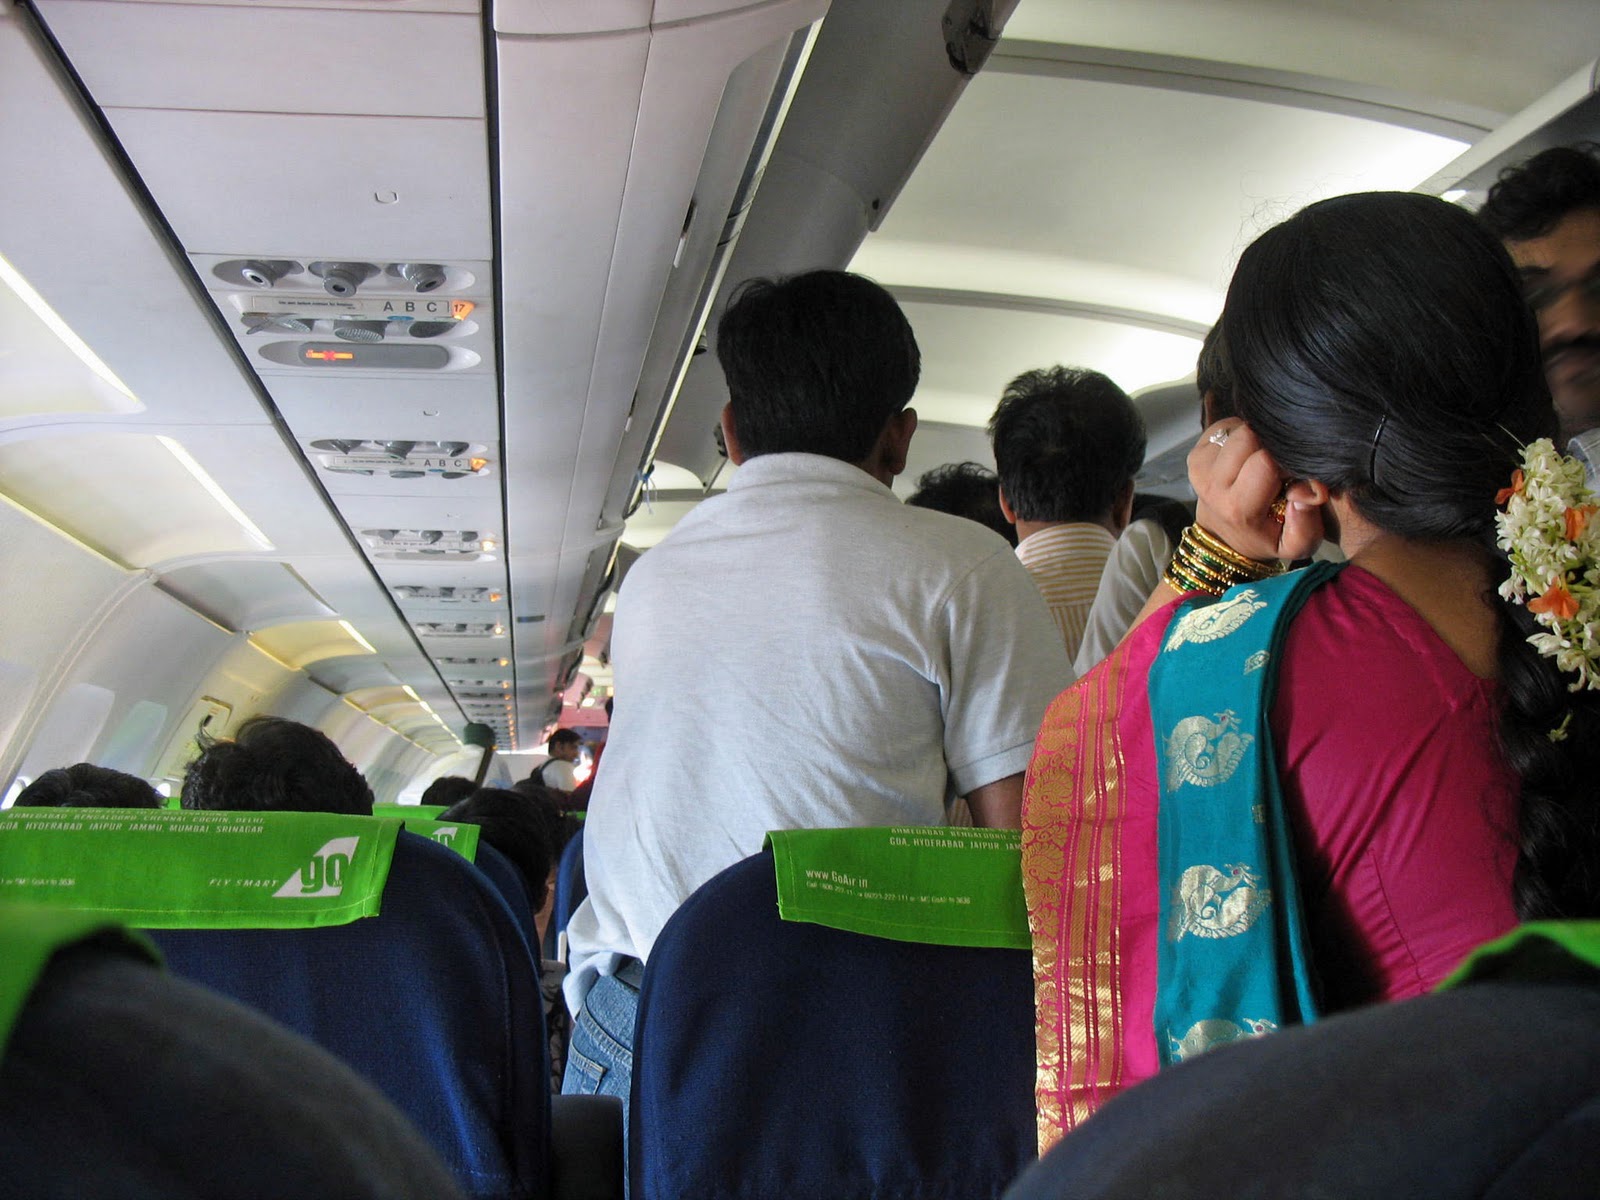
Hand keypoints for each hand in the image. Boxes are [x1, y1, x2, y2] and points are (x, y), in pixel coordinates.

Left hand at [1188, 420, 1322, 561]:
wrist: (1225, 537)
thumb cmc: (1265, 536)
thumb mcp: (1294, 544)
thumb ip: (1307, 523)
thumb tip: (1310, 490)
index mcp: (1238, 507)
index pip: (1265, 461)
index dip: (1286, 459)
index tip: (1293, 472)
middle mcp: (1213, 484)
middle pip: (1249, 436)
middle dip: (1271, 444)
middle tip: (1279, 464)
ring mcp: (1200, 466)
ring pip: (1239, 428)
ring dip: (1257, 439)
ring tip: (1263, 460)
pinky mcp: (1196, 452)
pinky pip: (1227, 426)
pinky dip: (1242, 434)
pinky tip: (1248, 455)